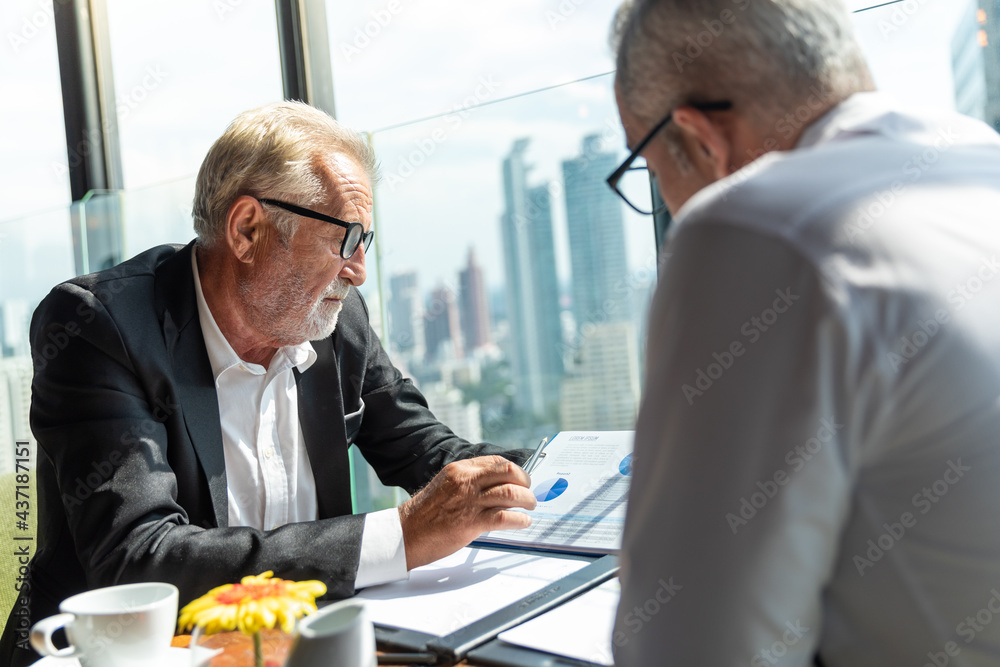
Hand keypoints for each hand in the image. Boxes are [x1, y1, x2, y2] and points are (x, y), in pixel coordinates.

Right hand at [398, 455, 536, 568]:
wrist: (407, 533)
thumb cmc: (425, 514)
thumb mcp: (445, 487)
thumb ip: (468, 484)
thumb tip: (494, 488)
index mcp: (459, 470)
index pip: (495, 462)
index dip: (513, 470)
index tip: (521, 478)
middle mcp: (466, 481)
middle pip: (507, 471)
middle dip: (525, 481)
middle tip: (529, 491)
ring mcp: (469, 501)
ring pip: (510, 493)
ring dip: (527, 500)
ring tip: (530, 506)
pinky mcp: (471, 522)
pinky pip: (504, 517)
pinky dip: (520, 519)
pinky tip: (523, 522)